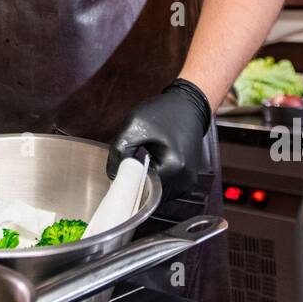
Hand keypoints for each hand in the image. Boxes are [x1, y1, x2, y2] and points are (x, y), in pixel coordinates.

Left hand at [108, 79, 211, 199]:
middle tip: (127, 169)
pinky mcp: (189, 180)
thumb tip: (113, 175)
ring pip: (159, 196)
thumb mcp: (134, 125)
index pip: (143, 192)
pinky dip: (157, 183)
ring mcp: (189, 183)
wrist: (188, 105)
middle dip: (137, 186)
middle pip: (152, 197)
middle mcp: (185, 181)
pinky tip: (151, 167)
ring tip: (140, 166)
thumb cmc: (162, 112)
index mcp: (173, 168)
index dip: (128, 185)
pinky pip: (167, 190)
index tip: (119, 175)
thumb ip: (120, 151)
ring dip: (147, 185)